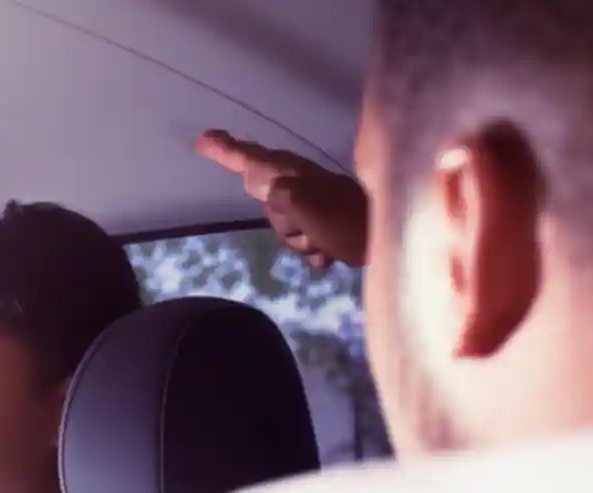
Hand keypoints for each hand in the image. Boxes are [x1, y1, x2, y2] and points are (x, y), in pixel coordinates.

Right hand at [195, 130, 368, 268]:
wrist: (389, 238)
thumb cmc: (343, 219)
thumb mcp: (301, 205)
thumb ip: (275, 195)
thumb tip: (265, 188)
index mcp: (290, 173)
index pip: (249, 158)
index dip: (226, 151)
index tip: (203, 139)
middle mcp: (301, 183)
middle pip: (268, 204)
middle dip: (282, 223)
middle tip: (307, 228)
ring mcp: (316, 204)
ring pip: (286, 228)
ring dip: (301, 241)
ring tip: (323, 240)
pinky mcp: (329, 223)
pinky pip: (305, 243)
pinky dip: (315, 251)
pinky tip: (330, 253)